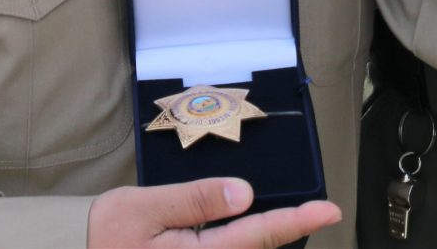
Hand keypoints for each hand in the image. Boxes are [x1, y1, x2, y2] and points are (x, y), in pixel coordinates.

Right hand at [87, 178, 339, 247]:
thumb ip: (195, 200)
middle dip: (282, 233)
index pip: (258, 235)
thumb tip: (244, 194)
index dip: (297, 221)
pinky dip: (241, 246)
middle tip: (313, 214)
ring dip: (262, 240)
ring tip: (286, 222)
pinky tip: (246, 231)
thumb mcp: (145, 206)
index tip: (330, 210)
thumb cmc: (106, 231)